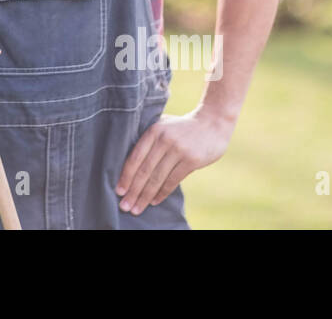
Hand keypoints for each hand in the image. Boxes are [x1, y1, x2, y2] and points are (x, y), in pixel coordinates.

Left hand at [114, 110, 232, 215]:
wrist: (212, 123)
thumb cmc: (181, 127)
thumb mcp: (163, 125)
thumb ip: (148, 139)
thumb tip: (128, 162)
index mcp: (153, 130)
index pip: (135, 157)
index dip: (126, 176)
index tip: (118, 191)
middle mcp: (164, 139)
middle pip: (144, 170)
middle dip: (133, 191)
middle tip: (125, 206)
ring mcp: (179, 150)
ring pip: (158, 178)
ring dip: (146, 196)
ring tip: (137, 208)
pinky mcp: (191, 160)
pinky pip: (173, 180)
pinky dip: (162, 193)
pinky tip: (154, 201)